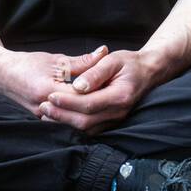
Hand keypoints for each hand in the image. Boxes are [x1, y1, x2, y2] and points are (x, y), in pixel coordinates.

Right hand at [0, 46, 109, 117]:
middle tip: (115, 98)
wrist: (2, 74)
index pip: (81, 96)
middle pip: (79, 114)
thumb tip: (103, 53)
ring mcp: (42, 118)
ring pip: (73, 122)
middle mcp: (44, 109)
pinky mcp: (42, 121)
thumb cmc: (27, 64)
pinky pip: (65, 123)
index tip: (114, 85)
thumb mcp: (56, 59)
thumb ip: (81, 61)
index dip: (99, 90)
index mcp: (47, 91)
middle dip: (97, 106)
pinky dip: (78, 118)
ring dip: (89, 115)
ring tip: (106, 105)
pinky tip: (90, 112)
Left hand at [39, 50, 160, 135]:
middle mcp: (118, 112)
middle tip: (43, 107)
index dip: (68, 102)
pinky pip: (90, 129)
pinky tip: (60, 118)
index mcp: (120, 95)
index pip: (89, 104)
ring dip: (65, 123)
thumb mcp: (112, 60)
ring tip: (46, 114)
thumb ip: (94, 72)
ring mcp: (116, 119)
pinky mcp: (111, 122)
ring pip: (87, 129)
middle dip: (62, 115)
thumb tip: (78, 86)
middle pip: (85, 121)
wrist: (148, 72)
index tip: (50, 96)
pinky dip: (74, 126)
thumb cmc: (128, 63)